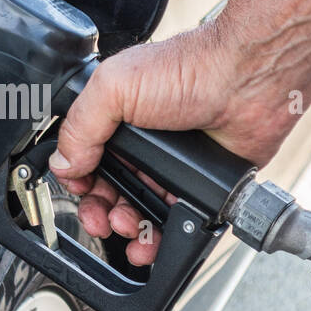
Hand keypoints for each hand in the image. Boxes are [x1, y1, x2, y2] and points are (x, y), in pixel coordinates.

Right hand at [47, 22, 297, 265]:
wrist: (248, 81)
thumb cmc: (191, 69)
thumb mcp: (114, 87)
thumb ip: (80, 126)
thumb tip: (62, 163)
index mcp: (116, 118)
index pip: (85, 160)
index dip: (79, 182)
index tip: (81, 193)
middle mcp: (142, 143)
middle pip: (109, 192)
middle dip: (101, 212)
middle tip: (103, 221)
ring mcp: (170, 166)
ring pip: (141, 211)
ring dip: (128, 229)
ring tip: (130, 232)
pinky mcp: (200, 185)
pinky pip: (177, 221)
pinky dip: (164, 238)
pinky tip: (154, 240)